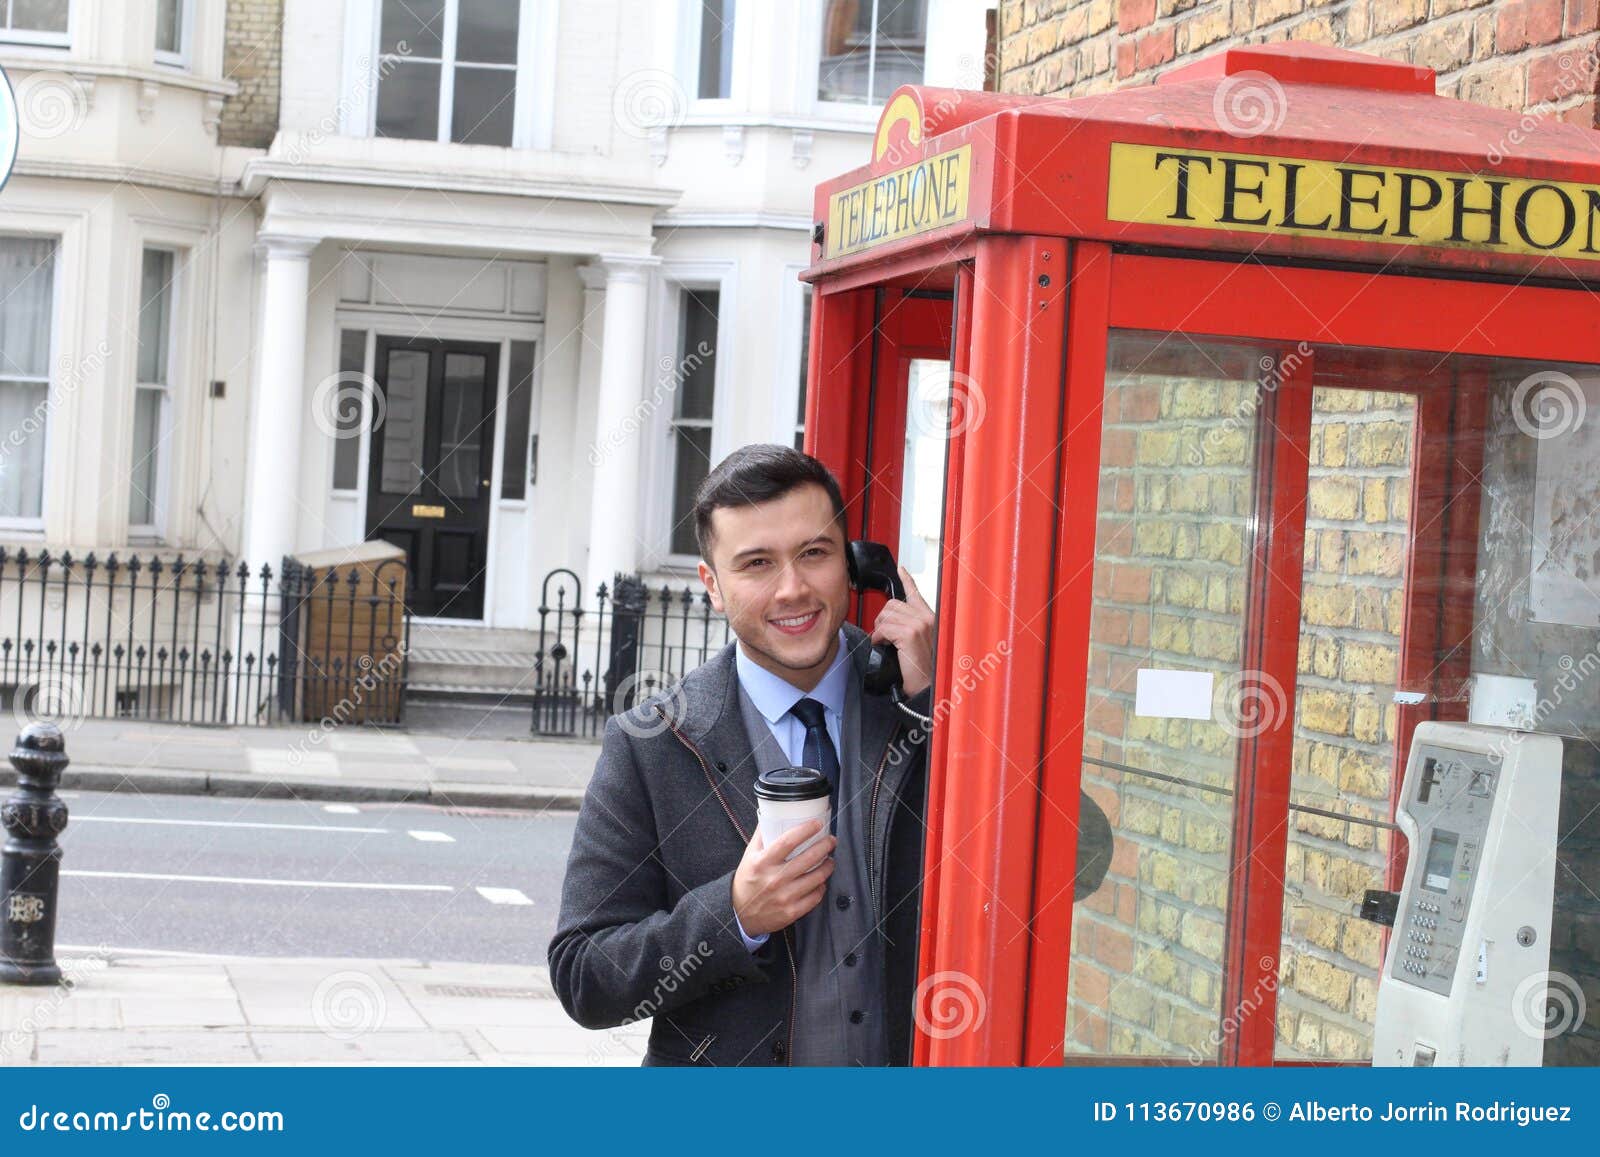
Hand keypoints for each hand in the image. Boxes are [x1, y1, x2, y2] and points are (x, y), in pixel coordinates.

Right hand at [731, 821, 835, 936]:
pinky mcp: (792, 911)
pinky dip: (821, 887)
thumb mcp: (749, 856)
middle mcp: (775, 879)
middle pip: (808, 858)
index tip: (817, 824)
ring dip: (828, 866)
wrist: (739, 913)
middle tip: (830, 840)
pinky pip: (815, 897)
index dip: (806, 830)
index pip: (788, 841)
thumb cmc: (747, 881)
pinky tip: (821, 881)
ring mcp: (784, 896)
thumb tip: (771, 814)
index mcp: (763, 862)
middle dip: (825, 846)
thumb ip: (761, 835)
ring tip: (829, 860)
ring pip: (817, 878)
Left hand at [870, 565, 935, 695]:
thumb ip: (907, 627)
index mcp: (930, 618)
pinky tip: (884, 646)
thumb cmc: (922, 669)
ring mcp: (919, 625)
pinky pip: (884, 629)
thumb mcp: (917, 643)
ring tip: (886, 642)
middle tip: (885, 635)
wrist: (927, 687)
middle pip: (892, 604)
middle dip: (883, 619)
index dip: (907, 580)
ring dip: (880, 630)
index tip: (902, 569)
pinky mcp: (910, 634)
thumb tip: (889, 621)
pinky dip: (879, 638)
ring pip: (886, 616)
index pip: (916, 593)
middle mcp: (927, 618)